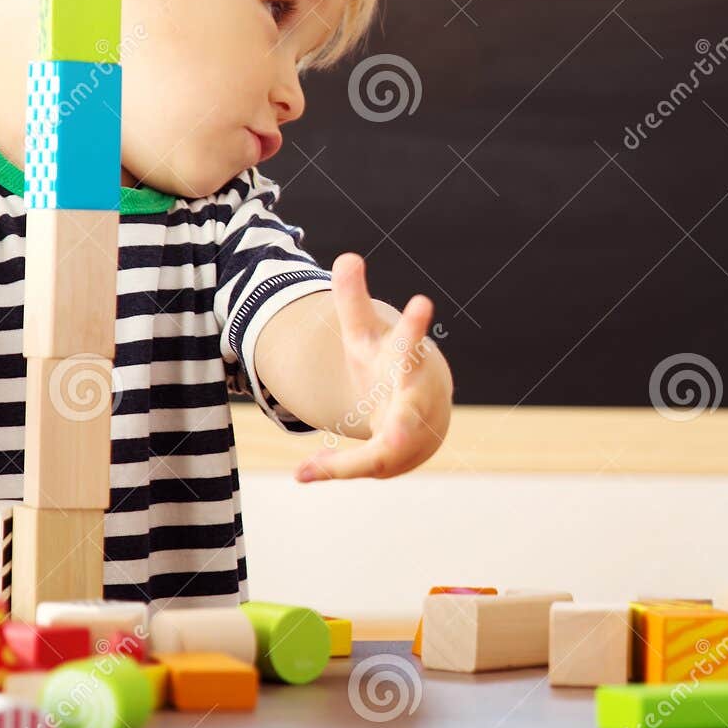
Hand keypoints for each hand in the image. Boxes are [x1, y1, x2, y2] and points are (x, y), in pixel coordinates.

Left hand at [294, 253, 451, 483]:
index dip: (415, 324)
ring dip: (352, 462)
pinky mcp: (396, 460)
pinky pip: (364, 467)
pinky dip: (333, 469)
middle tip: (393, 439)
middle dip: (402, 430)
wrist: (423, 409)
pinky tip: (304, 471)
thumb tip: (345, 256)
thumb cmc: (390, 364)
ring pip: (382, 453)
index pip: (412, 340)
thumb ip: (353, 301)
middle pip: (411, 416)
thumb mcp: (366, 334)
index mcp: (406, 362)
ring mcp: (410, 434)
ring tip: (314, 467)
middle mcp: (415, 402)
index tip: (423, 302)